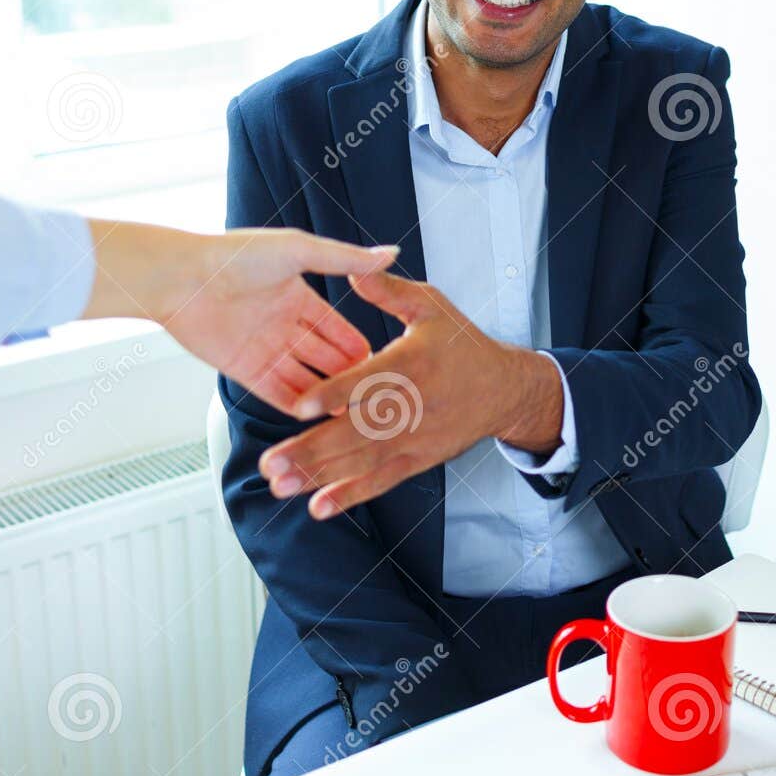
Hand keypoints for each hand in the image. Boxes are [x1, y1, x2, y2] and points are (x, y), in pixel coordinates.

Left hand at [83, 220, 396, 413]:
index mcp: (297, 296)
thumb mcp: (298, 251)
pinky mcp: (241, 369)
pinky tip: (315, 420)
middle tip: (373, 398)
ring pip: (302, 377)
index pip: (336, 328)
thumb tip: (389, 254)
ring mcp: (262, 348)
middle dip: (346, 376)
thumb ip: (344, 259)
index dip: (357, 347)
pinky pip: (274, 392)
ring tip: (350, 414)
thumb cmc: (234, 255)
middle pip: (322, 356)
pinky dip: (294, 405)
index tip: (382, 364)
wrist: (181, 277)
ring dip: (323, 395)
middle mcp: (282, 324)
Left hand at [258, 270, 564, 518]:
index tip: (300, 407)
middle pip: (356, 431)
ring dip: (319, 475)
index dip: (333, 394)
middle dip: (310, 449)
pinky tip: (319, 506)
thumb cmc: (463, 344)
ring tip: (281, 486)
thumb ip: (388, 291)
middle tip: (271, 464)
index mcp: (411, 363)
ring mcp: (414, 437)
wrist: (504, 389)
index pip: (368, 381)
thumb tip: (353, 269)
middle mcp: (412, 405)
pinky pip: (381, 480)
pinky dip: (351, 495)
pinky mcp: (417, 460)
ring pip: (361, 460)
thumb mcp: (431, 306)